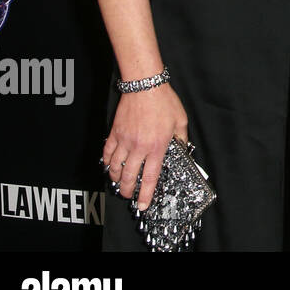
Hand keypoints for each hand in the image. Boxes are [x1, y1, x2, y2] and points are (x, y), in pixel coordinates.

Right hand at [102, 82, 188, 209]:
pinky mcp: (115, 133)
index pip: (150, 177)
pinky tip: (109, 166)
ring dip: (116, 178)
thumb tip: (182, 149)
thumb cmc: (163, 101)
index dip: (146, 194)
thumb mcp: (180, 121)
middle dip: (127, 190)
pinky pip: (107, 152)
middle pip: (129, 176)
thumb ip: (181, 138)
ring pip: (115, 167)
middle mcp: (139, 147)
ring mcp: (124, 141)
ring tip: (118, 183)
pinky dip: (106, 162)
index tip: (143, 204)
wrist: (144, 86)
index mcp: (157, 146)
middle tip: (128, 195)